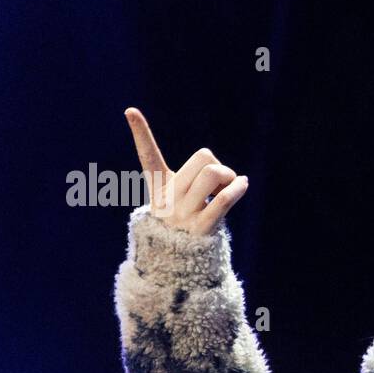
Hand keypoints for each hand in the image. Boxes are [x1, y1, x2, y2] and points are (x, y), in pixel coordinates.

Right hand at [124, 107, 247, 236]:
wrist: (178, 262)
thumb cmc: (184, 223)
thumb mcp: (180, 198)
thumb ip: (198, 179)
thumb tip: (233, 176)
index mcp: (160, 186)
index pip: (148, 156)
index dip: (140, 133)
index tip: (130, 110)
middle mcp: (169, 198)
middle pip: (202, 158)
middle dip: (218, 164)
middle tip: (220, 182)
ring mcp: (184, 213)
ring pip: (212, 174)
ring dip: (229, 177)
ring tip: (228, 188)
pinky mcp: (201, 228)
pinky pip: (222, 201)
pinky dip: (237, 189)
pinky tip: (243, 185)